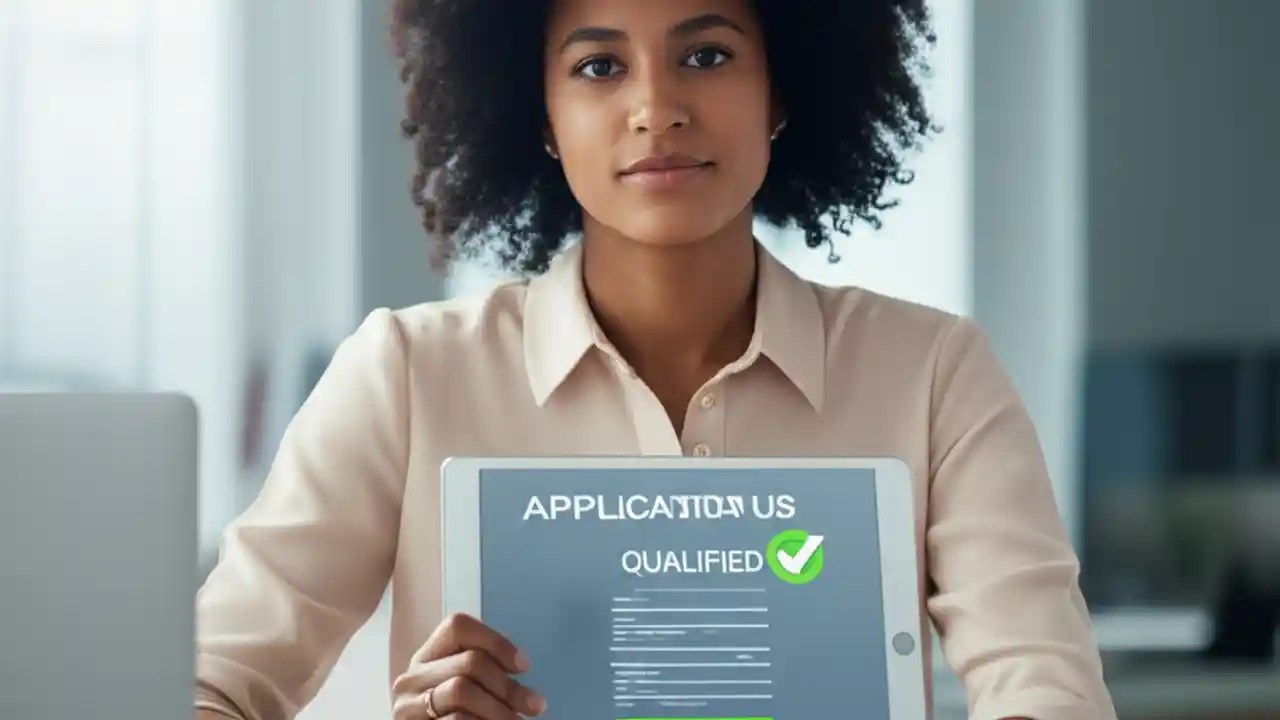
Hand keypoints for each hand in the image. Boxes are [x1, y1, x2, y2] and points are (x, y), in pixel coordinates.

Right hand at [391, 612, 546, 719]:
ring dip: (499, 708)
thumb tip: (520, 664)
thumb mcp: (462, 686)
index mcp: (427, 657)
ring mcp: (408, 706)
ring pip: (461, 690)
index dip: (496, 642)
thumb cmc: (454, 716)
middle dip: (508, 685)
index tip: (524, 666)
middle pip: (469, 661)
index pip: (458, 626)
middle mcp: (411, 677)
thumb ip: (483, 670)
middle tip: (534, 706)